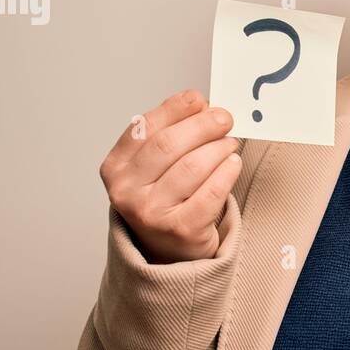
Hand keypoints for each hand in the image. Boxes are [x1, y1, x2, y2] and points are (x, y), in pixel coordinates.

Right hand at [99, 89, 242, 263]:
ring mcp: (151, 213)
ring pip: (192, 166)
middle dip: (202, 125)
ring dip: (219, 148)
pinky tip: (233, 163)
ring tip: (230, 144)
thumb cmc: (163, 199)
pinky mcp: (180, 230)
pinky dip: (227, 172)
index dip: (175, 109)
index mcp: (116, 168)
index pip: (145, 127)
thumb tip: (200, 104)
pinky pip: (211, 192)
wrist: (167, 250)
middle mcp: (127, 191)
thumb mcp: (152, 166)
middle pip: (169, 144)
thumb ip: (169, 133)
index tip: (199, 99)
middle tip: (224, 118)